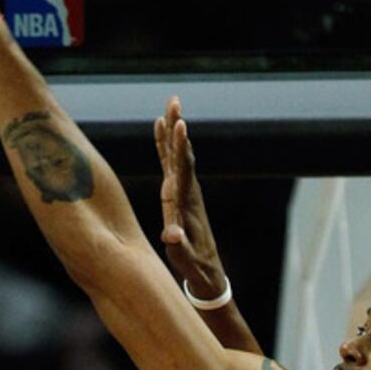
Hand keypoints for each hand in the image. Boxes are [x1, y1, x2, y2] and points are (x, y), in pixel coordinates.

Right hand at [154, 97, 226, 297]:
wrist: (207, 268)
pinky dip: (166, 144)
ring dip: (173, 130)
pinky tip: (162, 128)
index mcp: (187, 202)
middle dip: (177, 127)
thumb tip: (171, 236)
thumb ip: (178, 246)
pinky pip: (171, 162)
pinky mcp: (179, 192)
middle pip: (182, 152)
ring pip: (177, 154)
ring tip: (169, 106)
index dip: (180, 147)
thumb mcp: (184, 257)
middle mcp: (188, 190)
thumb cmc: (193, 263)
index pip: (184, 168)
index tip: (180, 124)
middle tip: (174, 101)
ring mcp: (185, 189)